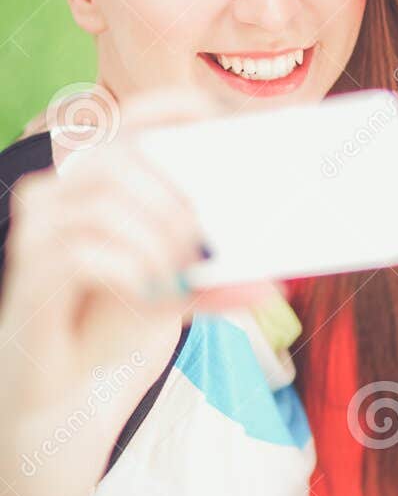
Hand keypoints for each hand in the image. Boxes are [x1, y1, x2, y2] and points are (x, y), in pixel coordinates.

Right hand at [3, 88, 272, 476]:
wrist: (55, 385)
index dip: (169, 110)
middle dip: (176, 200)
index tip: (215, 118)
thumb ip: (213, 286)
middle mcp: (56, 193)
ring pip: (105, 204)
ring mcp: (36, 228)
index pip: (128, 122)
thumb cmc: (108, 322)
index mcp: (90, 183)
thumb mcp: (172, 298)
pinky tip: (146, 291)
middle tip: (206, 244)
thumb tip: (269, 285)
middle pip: (121, 159)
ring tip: (179, 276)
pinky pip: (81, 251)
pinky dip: (129, 269)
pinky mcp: (29, 268)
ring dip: (158, 240)